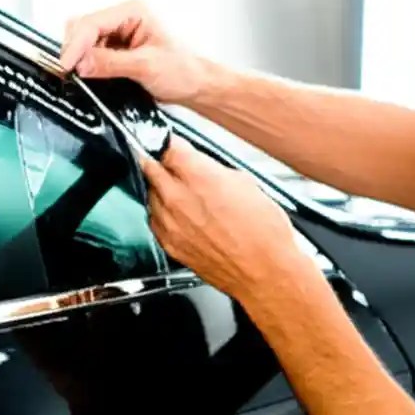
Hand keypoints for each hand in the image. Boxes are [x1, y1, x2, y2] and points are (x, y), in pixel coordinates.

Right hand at [59, 0, 215, 104]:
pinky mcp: (113, 49)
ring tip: (84, 76)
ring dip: (80, 58)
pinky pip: (89, 53)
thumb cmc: (184, 70)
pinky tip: (91, 76)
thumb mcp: (146, 66)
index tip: (67, 65)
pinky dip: (85, 65)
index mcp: (133, 12)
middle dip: (74, 49)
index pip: (92, 23)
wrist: (195, 86)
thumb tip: (82, 63)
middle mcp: (123, 19)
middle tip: (71, 72)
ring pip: (82, 40)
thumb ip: (111, 63)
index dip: (75, 45)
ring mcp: (117, 34)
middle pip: (82, 27)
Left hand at [140, 139, 320, 305]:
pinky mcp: (167, 242)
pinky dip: (163, 213)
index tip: (169, 142)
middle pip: (150, 166)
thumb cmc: (264, 234)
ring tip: (182, 193)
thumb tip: (201, 165)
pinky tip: (181, 215)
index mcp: (197, 176)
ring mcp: (169, 222)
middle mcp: (176, 197)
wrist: (264, 273)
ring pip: (150, 193)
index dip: (167, 141)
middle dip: (157, 161)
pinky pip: (154, 219)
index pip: (165, 145)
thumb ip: (213, 169)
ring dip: (161, 189)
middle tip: (168, 162)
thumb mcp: (245, 183)